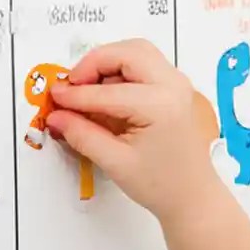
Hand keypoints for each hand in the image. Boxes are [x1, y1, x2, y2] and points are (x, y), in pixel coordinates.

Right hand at [46, 38, 223, 225]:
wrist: (194, 197)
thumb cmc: (162, 184)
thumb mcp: (115, 162)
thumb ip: (82, 135)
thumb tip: (57, 116)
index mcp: (160, 105)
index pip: (108, 91)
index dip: (76, 95)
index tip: (55, 98)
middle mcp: (173, 86)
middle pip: (127, 52)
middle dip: (94, 63)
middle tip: (72, 85)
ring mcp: (177, 84)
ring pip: (137, 52)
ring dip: (108, 63)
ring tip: (87, 88)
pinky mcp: (174, 88)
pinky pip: (145, 64)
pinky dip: (121, 70)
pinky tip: (106, 93)